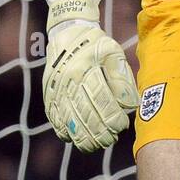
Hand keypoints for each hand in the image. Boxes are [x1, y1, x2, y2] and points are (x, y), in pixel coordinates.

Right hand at [42, 0, 138, 150]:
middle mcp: (68, 80)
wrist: (67, 33)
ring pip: (68, 119)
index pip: (101, 99)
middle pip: (84, 113)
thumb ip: (122, 79)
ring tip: (95, 145)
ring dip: (82, 136)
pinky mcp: (48, 94)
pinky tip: (73, 140)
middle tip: (111, 140)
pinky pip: (54, 117)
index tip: (122, 126)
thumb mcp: (113, 53)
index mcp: (86, 68)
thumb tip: (131, 105)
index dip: (112, 117)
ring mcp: (55, 88)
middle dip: (99, 131)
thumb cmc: (96, 45)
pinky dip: (64, 131)